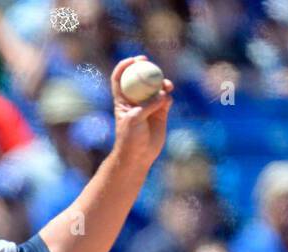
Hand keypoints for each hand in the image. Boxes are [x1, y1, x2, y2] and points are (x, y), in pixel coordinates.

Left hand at [110, 56, 173, 171]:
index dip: (124, 67)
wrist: (139, 156)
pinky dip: (167, 96)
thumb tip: (163, 94)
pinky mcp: (161, 112)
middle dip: (144, 67)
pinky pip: (166, 98)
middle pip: (139, 78)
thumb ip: (147, 106)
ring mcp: (149, 105)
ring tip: (166, 86)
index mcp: (122, 100)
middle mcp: (135, 100)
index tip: (132, 60)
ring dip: (161, 82)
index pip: (120, 79)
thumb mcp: (134, 120)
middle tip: (148, 62)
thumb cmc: (130, 139)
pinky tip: (167, 99)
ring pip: (155, 87)